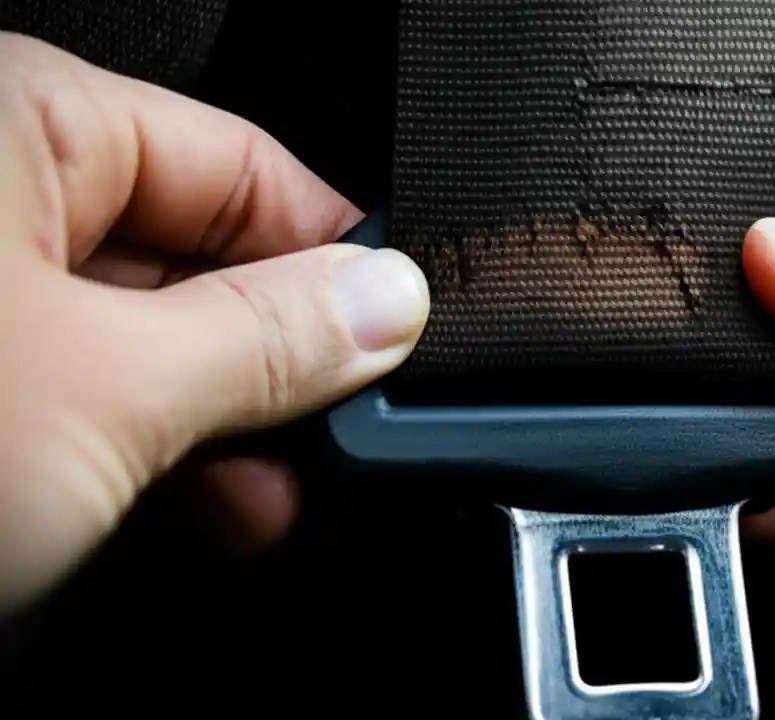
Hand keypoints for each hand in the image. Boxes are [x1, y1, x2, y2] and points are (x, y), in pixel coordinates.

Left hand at [0, 34, 429, 616]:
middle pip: (195, 257)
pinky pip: (84, 393)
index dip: (337, 255)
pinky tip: (189, 506)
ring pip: (142, 340)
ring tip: (260, 497)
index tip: (401, 334)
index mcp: (10, 122)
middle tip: (335, 434)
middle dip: (274, 364)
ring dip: (219, 427)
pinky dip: (145, 452)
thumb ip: (270, 339)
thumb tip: (389, 306)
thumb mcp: (107, 389)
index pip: (237, 165)